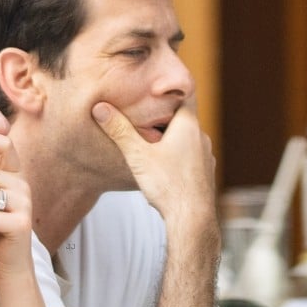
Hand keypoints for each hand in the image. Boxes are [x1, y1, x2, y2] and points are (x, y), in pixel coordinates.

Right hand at [92, 101, 215, 225]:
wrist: (192, 219)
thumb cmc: (168, 185)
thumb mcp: (137, 155)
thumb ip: (119, 130)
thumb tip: (100, 108)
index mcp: (187, 125)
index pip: (183, 93)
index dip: (168, 89)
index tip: (154, 87)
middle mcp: (201, 137)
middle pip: (182, 117)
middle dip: (163, 117)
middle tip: (144, 116)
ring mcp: (206, 155)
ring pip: (187, 139)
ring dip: (172, 138)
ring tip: (152, 143)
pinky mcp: (205, 173)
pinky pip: (191, 157)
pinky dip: (179, 156)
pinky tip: (165, 167)